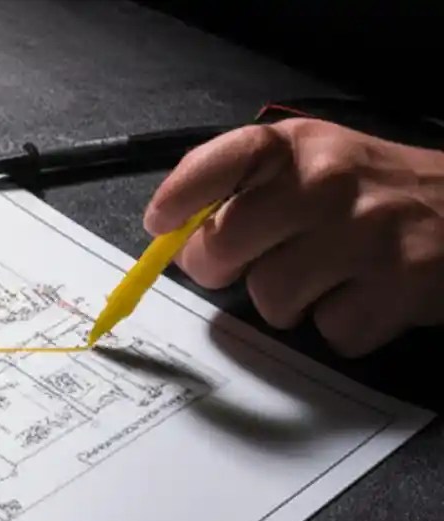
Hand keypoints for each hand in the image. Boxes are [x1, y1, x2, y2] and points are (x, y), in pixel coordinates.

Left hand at [144, 118, 443, 356]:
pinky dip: (341, 327)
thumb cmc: (371, 193)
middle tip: (251, 264)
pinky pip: (328, 333)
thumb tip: (173, 236)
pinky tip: (365, 295)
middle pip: (226, 245)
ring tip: (326, 276)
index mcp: (299, 147)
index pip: (227, 159)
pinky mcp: (400, 286)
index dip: (183, 194)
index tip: (159, 223)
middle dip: (223, 268)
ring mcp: (368, 233)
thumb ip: (242, 189)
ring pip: (271, 297)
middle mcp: (330, 181)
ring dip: (287, 302)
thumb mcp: (311, 164)